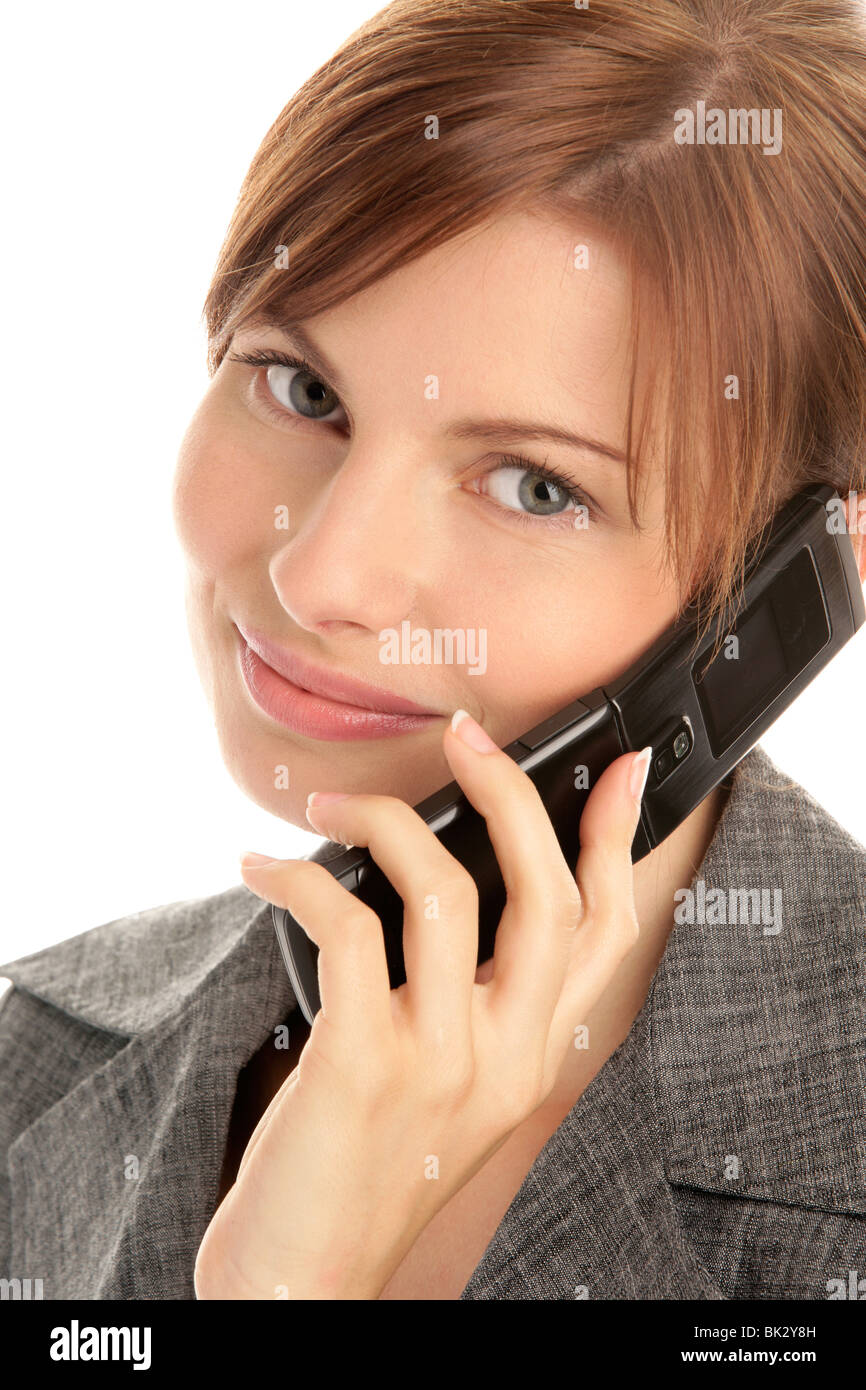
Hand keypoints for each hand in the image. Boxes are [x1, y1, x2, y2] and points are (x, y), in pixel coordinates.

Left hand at [194, 710, 651, 1299]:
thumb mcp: (444, 1087)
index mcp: (531, 1057)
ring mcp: (439, 1062)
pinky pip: (348, 927)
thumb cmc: (361, 1173)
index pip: (602, 931)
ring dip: (380, 823)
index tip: (614, 772)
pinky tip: (264, 873)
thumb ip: (465, 1000)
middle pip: (547, 893)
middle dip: (511, 792)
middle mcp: (504, 1059)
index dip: (616, 840)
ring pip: (446, 891)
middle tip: (466, 739)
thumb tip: (446, 885)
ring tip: (328, 809)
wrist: (304, 1278)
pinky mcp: (364, 1064)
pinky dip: (299, 880)